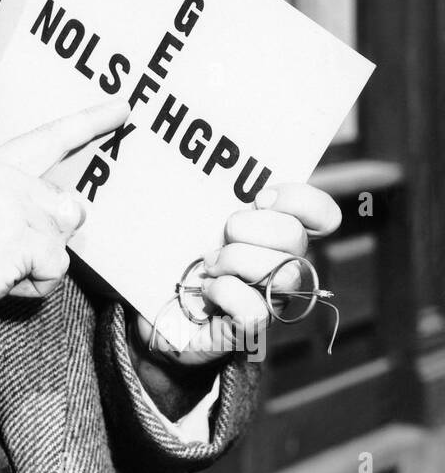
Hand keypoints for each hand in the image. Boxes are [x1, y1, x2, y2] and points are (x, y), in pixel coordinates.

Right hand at [0, 101, 129, 333]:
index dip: (90, 122)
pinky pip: (55, 268)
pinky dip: (34, 286)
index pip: (50, 138)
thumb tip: (71, 209)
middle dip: (48, 240)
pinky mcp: (22, 238)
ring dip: (38, 266)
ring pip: (63, 241)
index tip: (122, 107)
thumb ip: (21, 201)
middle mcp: (5, 177)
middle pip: (67, 208)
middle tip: (1, 255)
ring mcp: (13, 205)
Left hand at [131, 182, 342, 366]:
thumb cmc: (172, 252)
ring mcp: (269, 298)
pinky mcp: (248, 329)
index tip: (258, 197)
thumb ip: (206, 186)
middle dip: (250, 227)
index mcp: (275, 231)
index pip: (322, 214)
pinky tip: (208, 290)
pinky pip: (256, 311)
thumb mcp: (189, 211)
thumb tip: (182, 144)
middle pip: (295, 237)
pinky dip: (227, 294)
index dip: (298, 200)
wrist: (151, 304)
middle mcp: (283, 264)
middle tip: (222, 234)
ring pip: (282, 274)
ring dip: (236, 260)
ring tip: (208, 263)